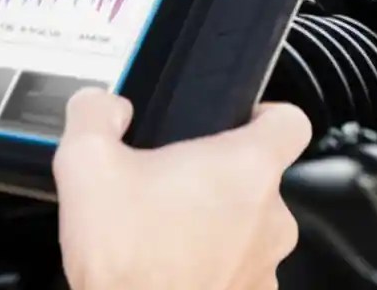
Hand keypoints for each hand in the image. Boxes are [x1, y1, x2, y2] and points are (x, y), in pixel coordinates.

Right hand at [54, 88, 311, 289]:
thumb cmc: (126, 261)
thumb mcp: (86, 165)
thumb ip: (96, 114)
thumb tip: (103, 106)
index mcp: (247, 168)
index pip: (290, 122)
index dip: (265, 115)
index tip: (240, 121)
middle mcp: (272, 217)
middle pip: (259, 180)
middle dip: (216, 180)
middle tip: (168, 187)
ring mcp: (266, 265)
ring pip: (248, 229)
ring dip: (214, 228)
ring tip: (163, 235)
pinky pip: (238, 270)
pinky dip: (211, 268)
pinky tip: (169, 270)